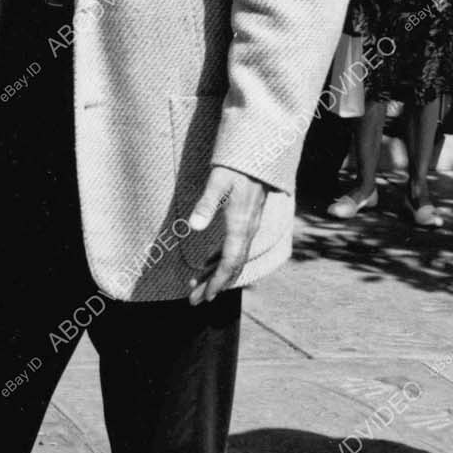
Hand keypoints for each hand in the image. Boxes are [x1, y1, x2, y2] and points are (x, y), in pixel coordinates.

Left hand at [186, 165, 268, 303]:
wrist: (260, 151)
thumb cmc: (236, 165)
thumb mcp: (217, 181)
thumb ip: (206, 204)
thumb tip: (193, 227)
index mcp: (241, 225)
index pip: (230, 262)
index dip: (217, 281)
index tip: (205, 297)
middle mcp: (248, 229)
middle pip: (232, 266)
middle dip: (214, 285)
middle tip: (195, 301)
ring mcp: (249, 225)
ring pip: (234, 258)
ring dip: (216, 275)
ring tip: (197, 288)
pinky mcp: (246, 219)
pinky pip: (234, 247)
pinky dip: (220, 259)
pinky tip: (206, 264)